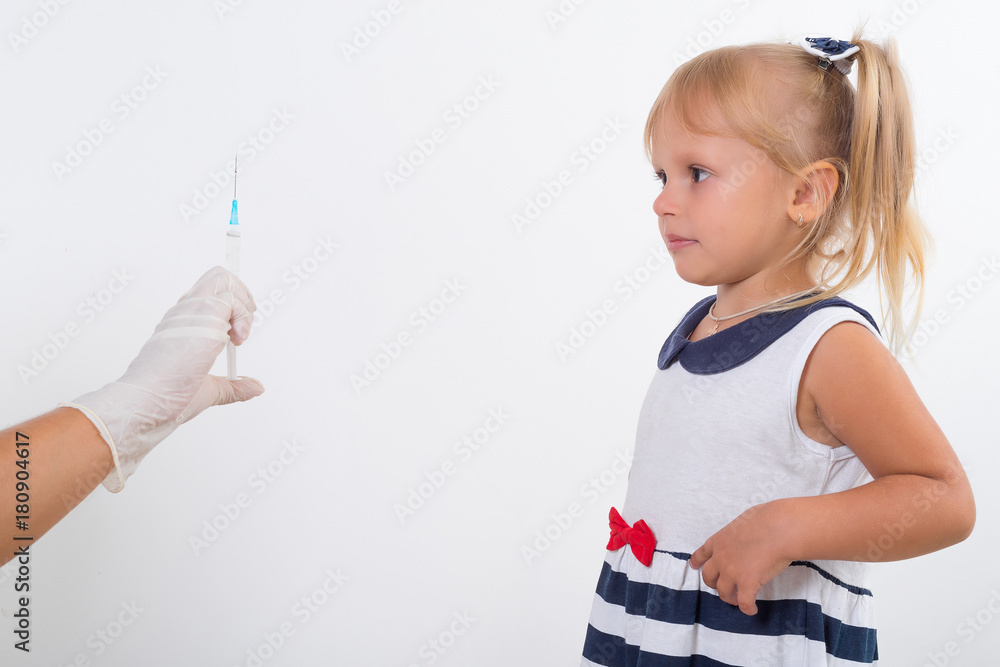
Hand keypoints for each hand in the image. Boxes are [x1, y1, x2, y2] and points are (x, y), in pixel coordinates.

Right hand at [60, 266, 264, 491]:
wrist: (149, 401)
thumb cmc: (168, 397)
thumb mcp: (210, 389)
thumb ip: (233, 386)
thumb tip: (255, 387)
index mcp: (181, 325)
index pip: (208, 295)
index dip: (230, 306)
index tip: (237, 332)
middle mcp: (184, 312)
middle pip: (217, 277)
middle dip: (240, 296)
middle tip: (242, 327)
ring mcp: (191, 310)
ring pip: (223, 278)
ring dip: (242, 303)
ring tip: (240, 334)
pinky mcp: (202, 313)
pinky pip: (231, 296)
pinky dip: (243, 315)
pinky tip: (237, 339)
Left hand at [688, 502, 793, 614]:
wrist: (779, 528)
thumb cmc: (767, 519)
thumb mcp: (743, 521)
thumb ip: (738, 533)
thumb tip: (746, 537)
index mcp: (719, 540)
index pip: (702, 553)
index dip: (697, 561)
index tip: (694, 566)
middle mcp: (721, 558)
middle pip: (708, 576)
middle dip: (713, 583)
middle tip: (722, 587)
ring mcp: (732, 572)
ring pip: (723, 592)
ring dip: (729, 597)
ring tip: (738, 600)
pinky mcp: (747, 583)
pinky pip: (744, 602)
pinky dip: (748, 608)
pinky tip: (752, 609)